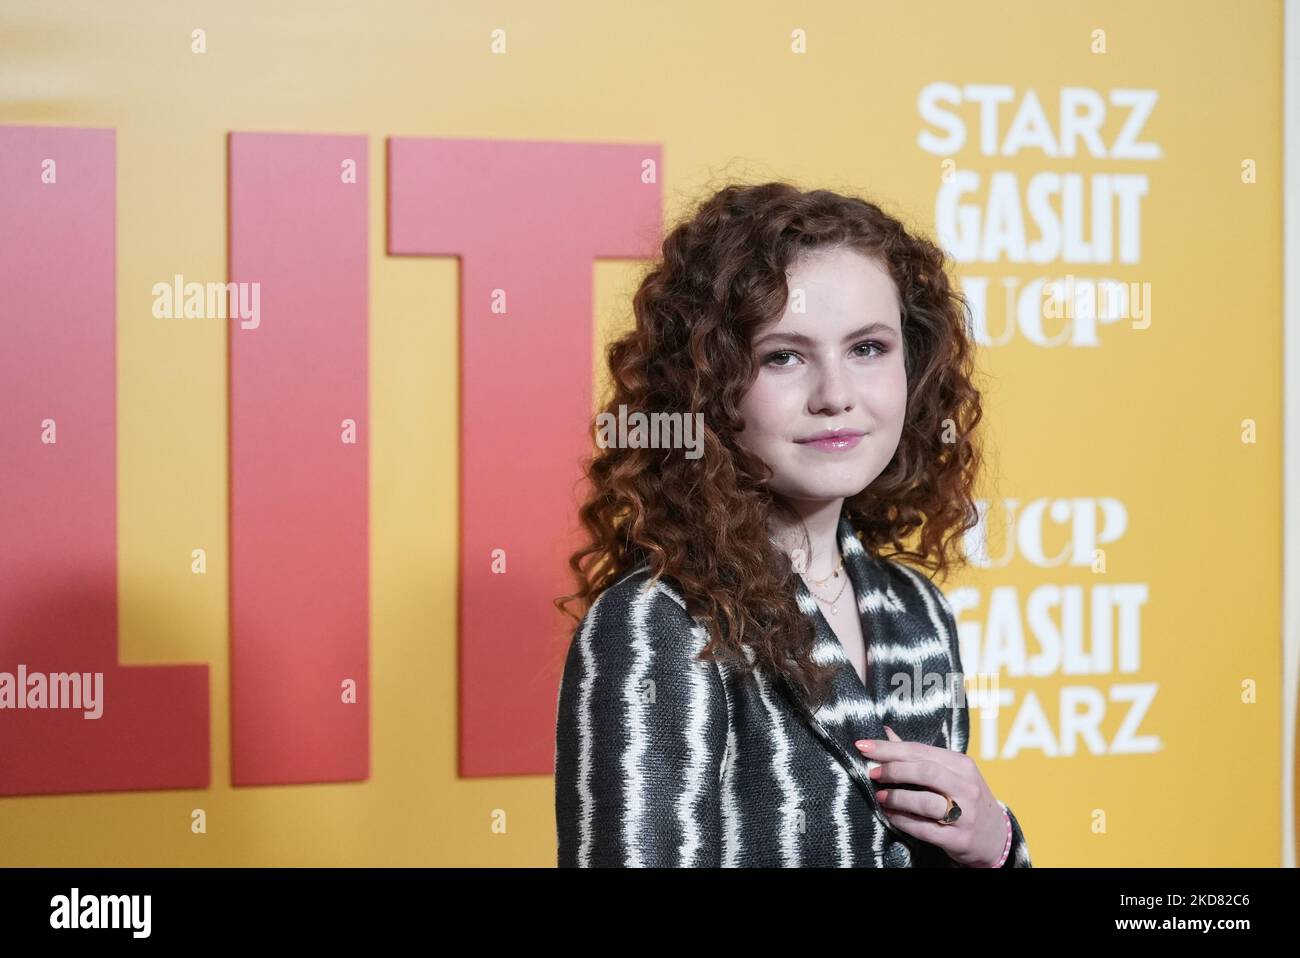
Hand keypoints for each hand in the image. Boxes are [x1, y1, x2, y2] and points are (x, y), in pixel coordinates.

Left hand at [854, 725, 1005, 867]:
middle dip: (893, 770)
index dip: (889, 748)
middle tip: (872, 773)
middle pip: (925, 771)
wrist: (996, 836)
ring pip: (925, 801)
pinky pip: (925, 829)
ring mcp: (965, 814)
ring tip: (881, 797)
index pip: (921, 751)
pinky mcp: (959, 838)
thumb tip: (886, 733)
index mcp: (962, 765)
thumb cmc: (966, 798)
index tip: (863, 746)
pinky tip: (891, 816)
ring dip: (897, 797)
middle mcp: (966, 786)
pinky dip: (903, 820)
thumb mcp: (950, 773)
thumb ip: (919, 755)